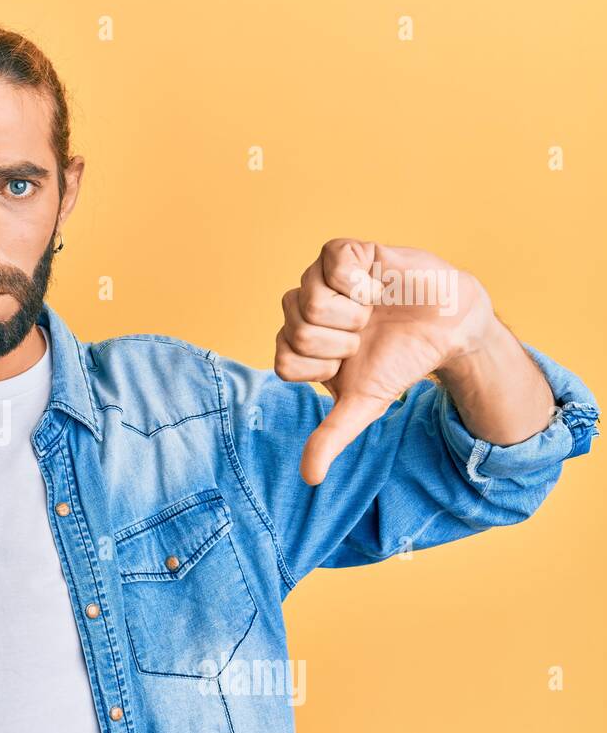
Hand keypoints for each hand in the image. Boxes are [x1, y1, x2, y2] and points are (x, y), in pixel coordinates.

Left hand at [275, 238, 497, 484]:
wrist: (448, 328)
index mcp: (298, 344)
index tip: (350, 361)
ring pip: (308, 299)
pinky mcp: (344, 252)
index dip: (324, 365)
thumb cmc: (400, 362)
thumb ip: (332, 436)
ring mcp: (319, 278)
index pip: (285, 360)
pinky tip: (375, 287)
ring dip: (351, 314)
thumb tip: (309, 479)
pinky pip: (332, 263)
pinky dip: (359, 283)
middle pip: (295, 330)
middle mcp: (301, 309)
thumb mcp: (365, 403)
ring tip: (371, 312)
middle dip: (341, 342)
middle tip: (364, 335)